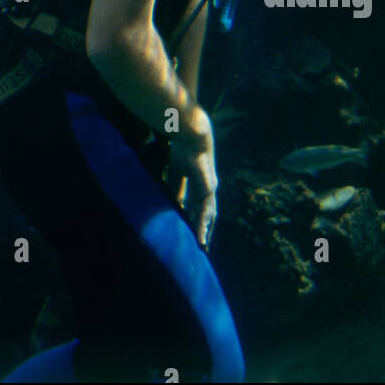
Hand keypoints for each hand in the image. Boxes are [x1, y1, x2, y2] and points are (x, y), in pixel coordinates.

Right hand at [167, 106, 217, 249]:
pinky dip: (203, 225)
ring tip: (201, 246)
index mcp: (201, 183)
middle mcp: (208, 188)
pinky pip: (206, 211)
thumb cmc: (183, 150)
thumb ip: (176, 189)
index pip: (200, 206)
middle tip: (201, 245)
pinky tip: (200, 236)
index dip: (198, 219)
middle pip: (208, 214)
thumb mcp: (176, 174)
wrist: (190, 137)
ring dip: (205, 231)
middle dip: (205, 228)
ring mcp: (210, 189)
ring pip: (208, 215)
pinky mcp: (208, 189)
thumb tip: (174, 206)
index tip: (193, 231)